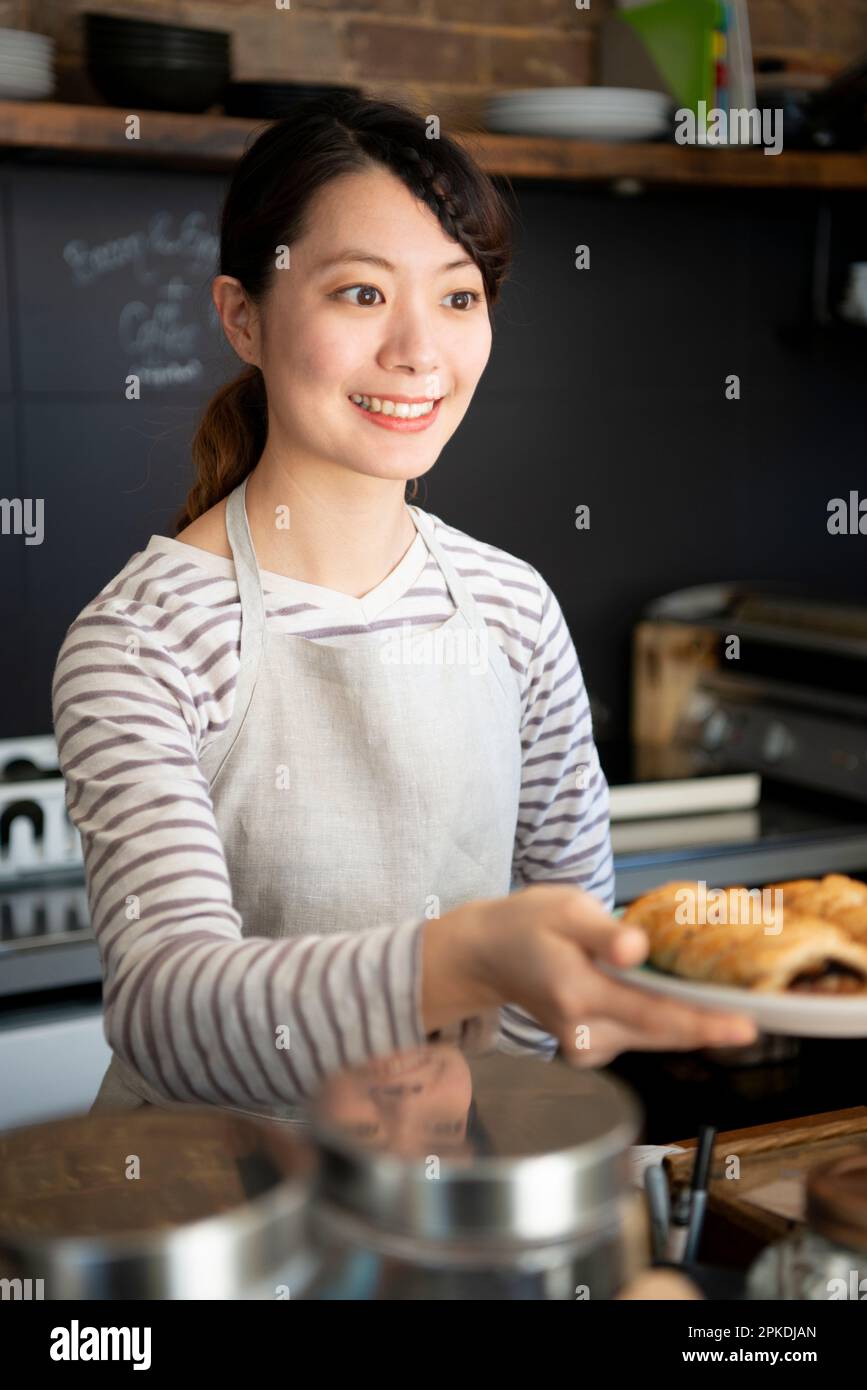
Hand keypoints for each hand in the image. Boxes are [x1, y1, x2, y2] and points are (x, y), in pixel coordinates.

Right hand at [447, 883, 758, 1066]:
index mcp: (578, 993)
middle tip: (755, 1009)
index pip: (653, 1015)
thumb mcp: (565, 909)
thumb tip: (638, 950)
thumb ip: (604, 933)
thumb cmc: (528, 925)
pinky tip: (667, 996)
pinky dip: (662, 1018)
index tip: (746, 1028)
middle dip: (710, 1022)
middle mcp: (584, 1030)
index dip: (704, 1023)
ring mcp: (586, 1046)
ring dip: (688, 1018)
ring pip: (655, 1036)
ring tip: (717, 995)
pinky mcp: (591, 1050)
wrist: (490, 955)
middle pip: (663, 1032)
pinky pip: (641, 1035)